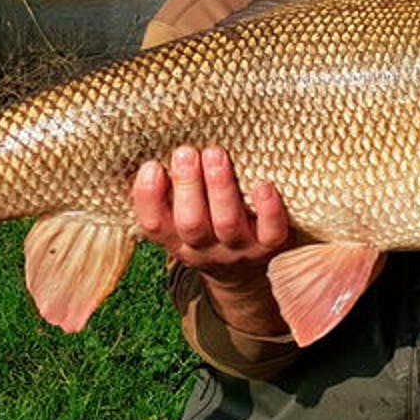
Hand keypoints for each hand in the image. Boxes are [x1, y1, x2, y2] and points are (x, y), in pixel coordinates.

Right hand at [131, 145, 291, 333]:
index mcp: (176, 240)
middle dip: (187, 185)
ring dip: (221, 188)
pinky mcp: (268, 246)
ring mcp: (238, 249)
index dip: (149, 198)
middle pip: (191, 224)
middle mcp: (204, 248)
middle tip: (185, 152)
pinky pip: (270, 233)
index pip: (154, 224)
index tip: (152, 166)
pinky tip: (263, 185)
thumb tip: (157, 145)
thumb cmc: (207, 224)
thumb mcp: (180, 215)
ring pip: (227, 224)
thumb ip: (170, 190)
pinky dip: (268, 210)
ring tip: (215, 154)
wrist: (244, 274)